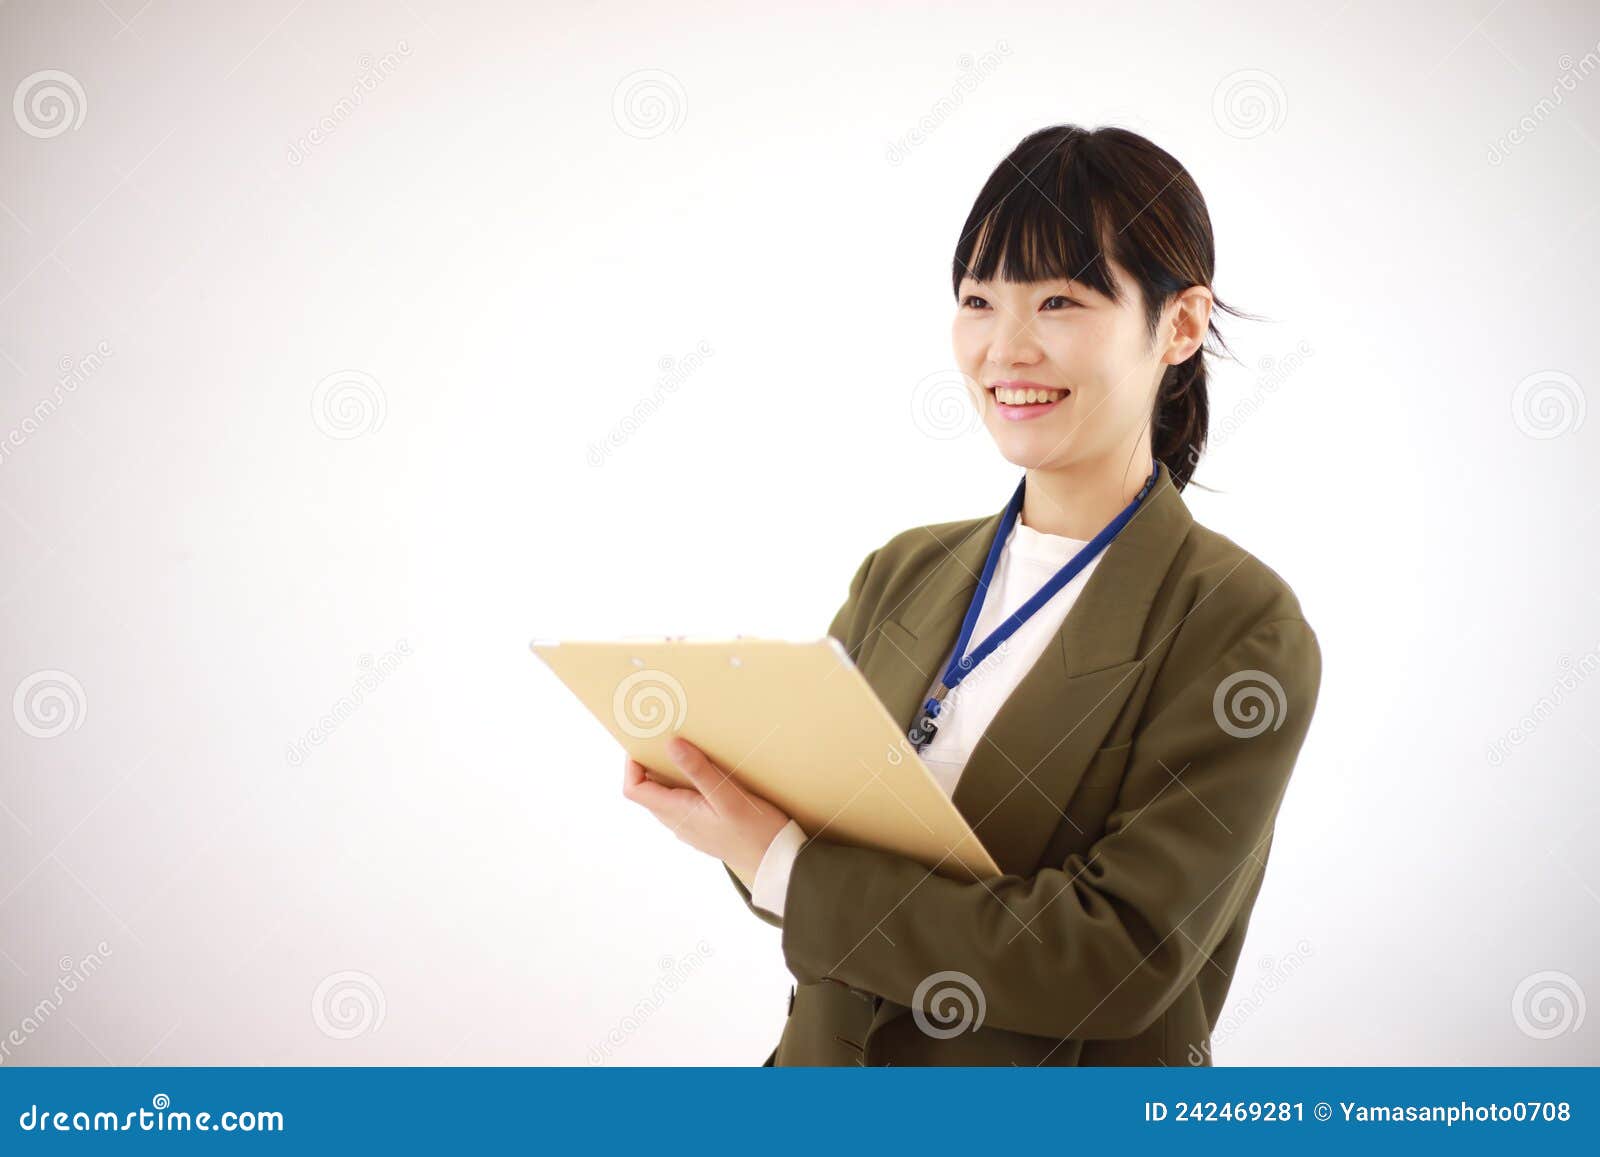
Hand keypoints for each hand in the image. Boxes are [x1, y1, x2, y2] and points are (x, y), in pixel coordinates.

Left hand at [622, 736, 792, 883]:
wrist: (778, 865)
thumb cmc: (756, 833)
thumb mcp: (729, 797)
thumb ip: (699, 771)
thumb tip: (671, 744)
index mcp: (677, 813)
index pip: (634, 789)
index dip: (632, 764)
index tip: (645, 740)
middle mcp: (678, 822)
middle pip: (648, 790)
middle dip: (651, 762)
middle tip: (668, 735)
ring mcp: (691, 826)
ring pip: (667, 795)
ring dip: (671, 772)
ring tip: (690, 748)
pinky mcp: (706, 826)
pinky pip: (685, 801)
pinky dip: (687, 782)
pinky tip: (709, 771)